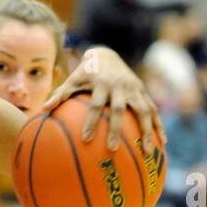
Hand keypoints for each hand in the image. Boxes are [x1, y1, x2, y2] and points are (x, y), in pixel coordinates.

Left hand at [45, 46, 162, 151]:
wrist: (107, 54)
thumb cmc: (85, 72)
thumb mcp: (72, 80)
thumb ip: (60, 95)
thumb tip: (43, 110)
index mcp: (101, 84)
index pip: (95, 105)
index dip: (90, 121)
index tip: (85, 139)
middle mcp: (120, 87)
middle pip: (119, 110)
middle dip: (116, 130)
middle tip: (112, 150)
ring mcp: (134, 89)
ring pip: (144, 111)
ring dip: (147, 131)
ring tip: (148, 152)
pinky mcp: (144, 92)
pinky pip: (154, 110)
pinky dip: (159, 126)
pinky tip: (163, 143)